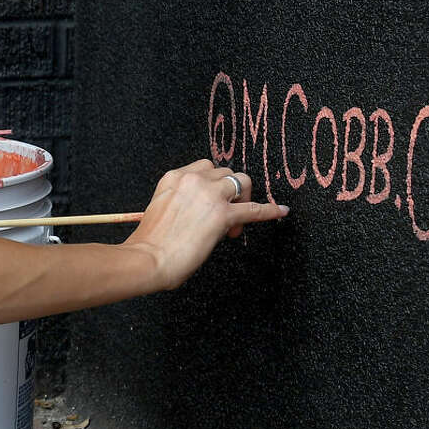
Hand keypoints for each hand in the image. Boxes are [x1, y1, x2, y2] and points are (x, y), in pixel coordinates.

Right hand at [122, 160, 288, 290]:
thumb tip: (203, 211)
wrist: (147, 259)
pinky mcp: (223, 215)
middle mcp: (193, 179)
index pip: (204, 169)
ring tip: (235, 224)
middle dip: (228, 192)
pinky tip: (280, 211)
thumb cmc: (150, 242)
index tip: (211, 204)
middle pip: (225, 172)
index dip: (212, 186)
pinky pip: (254, 209)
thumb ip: (183, 201)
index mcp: (174, 177)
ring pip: (241, 181)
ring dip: (242, 198)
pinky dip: (270, 210)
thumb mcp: (163, 208)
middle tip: (223, 218)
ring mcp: (210, 195)